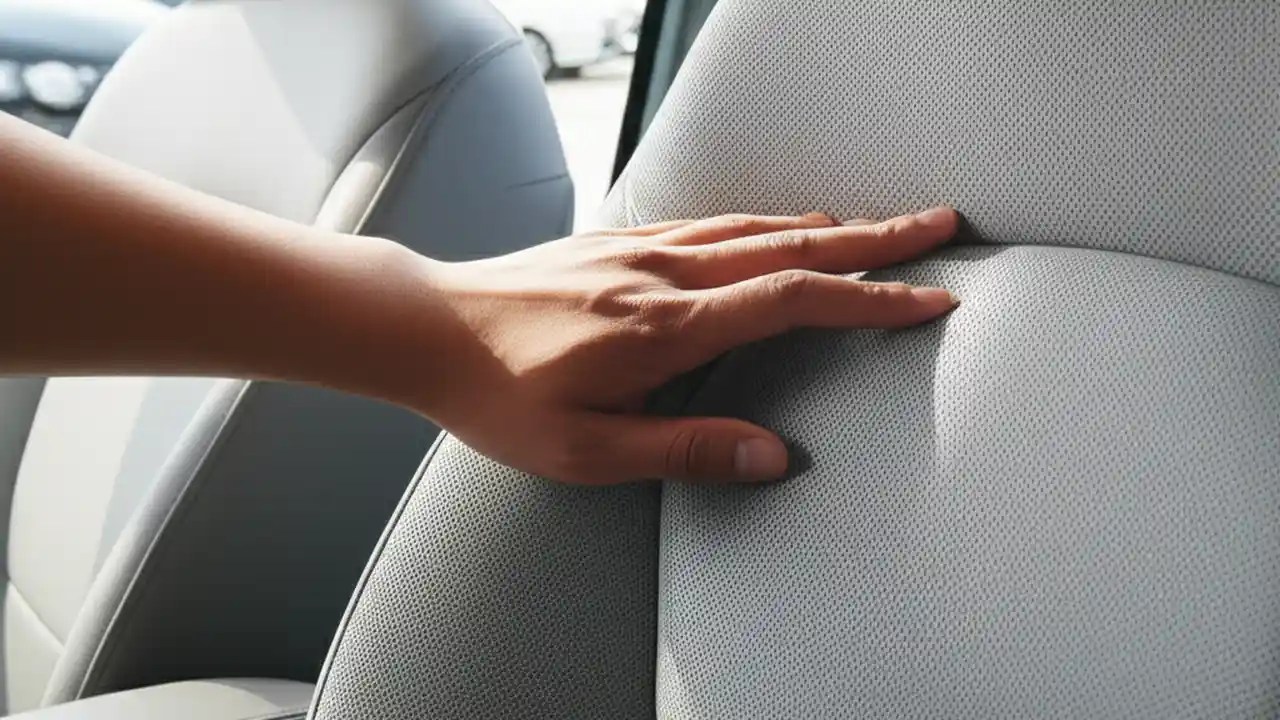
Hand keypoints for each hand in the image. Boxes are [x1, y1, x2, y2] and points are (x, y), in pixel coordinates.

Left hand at [412, 208, 958, 484]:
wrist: (426, 326)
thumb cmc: (497, 394)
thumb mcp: (586, 450)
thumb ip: (685, 450)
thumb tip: (773, 456)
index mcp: (666, 326)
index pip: (794, 300)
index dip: (871, 299)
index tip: (929, 297)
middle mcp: (663, 273)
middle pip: (792, 245)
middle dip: (876, 239)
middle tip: (938, 226)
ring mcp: (640, 249)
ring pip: (754, 225)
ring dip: (826, 224)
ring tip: (876, 225)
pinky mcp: (618, 242)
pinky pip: (710, 220)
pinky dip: (762, 221)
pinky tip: (774, 225)